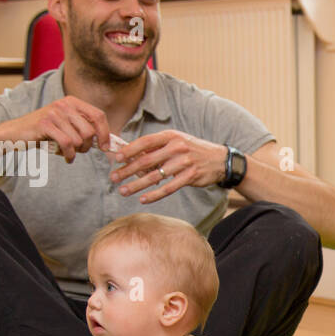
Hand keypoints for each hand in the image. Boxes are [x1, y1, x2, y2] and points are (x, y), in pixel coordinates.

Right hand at [10, 96, 111, 163]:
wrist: (15, 133)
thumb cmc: (44, 132)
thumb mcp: (66, 125)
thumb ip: (83, 128)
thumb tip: (107, 141)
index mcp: (72, 102)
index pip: (99, 115)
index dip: (105, 132)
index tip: (105, 147)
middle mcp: (64, 104)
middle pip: (90, 131)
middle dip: (88, 146)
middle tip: (80, 151)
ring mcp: (54, 113)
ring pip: (79, 139)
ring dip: (76, 152)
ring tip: (68, 153)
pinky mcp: (45, 124)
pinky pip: (67, 144)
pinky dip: (69, 155)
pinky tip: (67, 158)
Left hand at [109, 130, 228, 203]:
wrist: (220, 160)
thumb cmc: (193, 150)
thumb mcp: (177, 142)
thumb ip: (157, 148)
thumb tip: (133, 156)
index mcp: (170, 136)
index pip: (145, 142)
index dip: (129, 150)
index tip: (116, 158)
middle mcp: (176, 147)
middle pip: (146, 161)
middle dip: (127, 170)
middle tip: (114, 178)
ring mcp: (184, 162)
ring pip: (155, 176)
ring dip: (136, 185)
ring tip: (123, 190)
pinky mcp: (190, 177)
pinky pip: (168, 188)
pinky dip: (154, 195)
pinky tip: (143, 199)